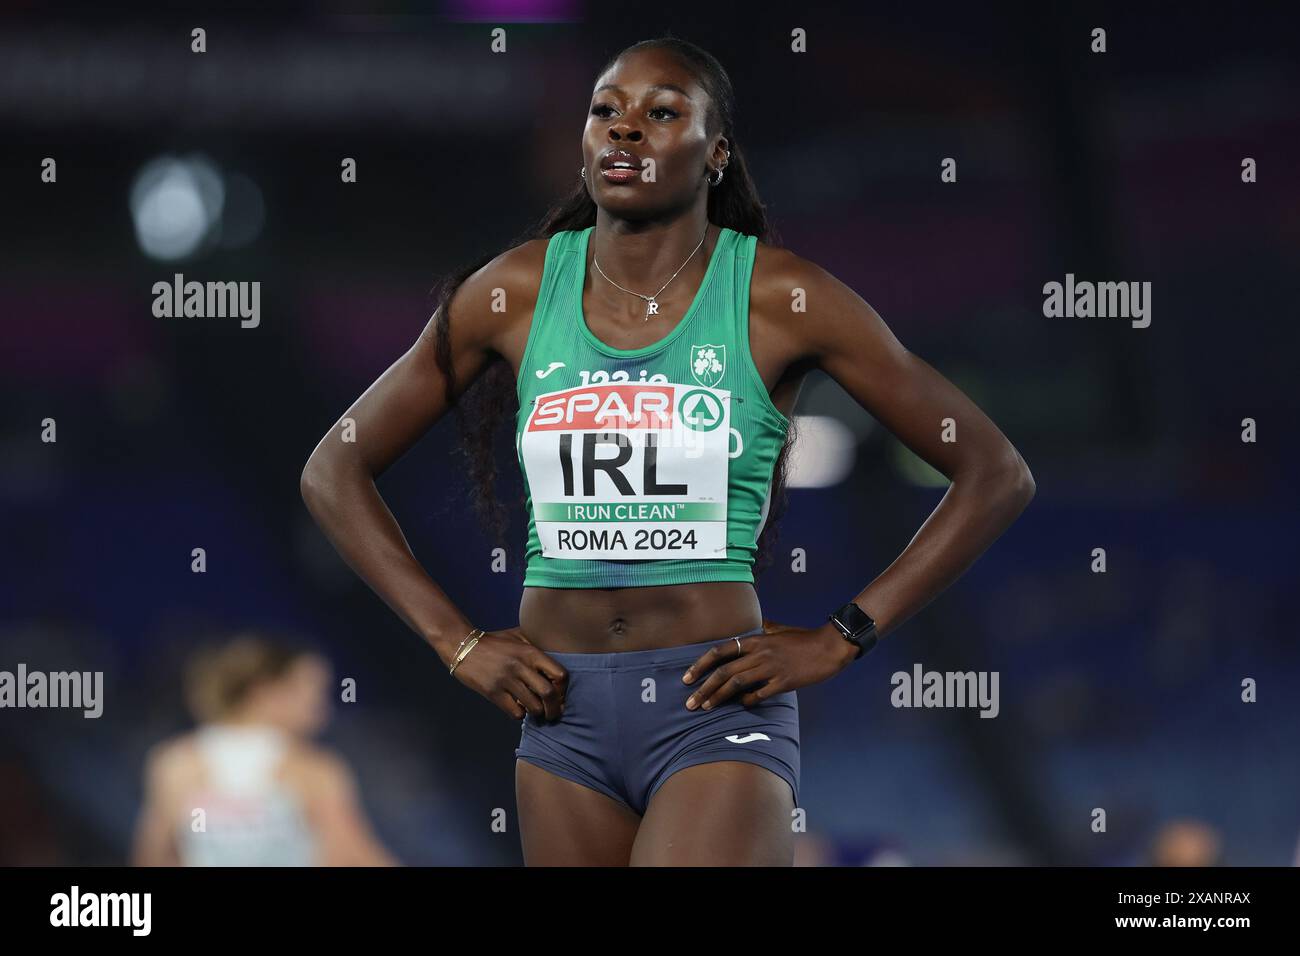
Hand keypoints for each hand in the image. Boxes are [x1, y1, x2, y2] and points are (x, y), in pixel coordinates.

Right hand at [448, 627, 567, 720]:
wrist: (462, 646)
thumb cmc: (494, 642)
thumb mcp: (518, 636)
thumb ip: (537, 646)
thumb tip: (557, 660)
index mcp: (530, 652)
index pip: (560, 675)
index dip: (563, 689)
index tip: (559, 695)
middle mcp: (521, 666)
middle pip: (549, 694)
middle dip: (555, 709)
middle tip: (553, 714)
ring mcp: (506, 680)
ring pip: (533, 707)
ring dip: (537, 713)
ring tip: (534, 711)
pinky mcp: (493, 692)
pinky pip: (515, 712)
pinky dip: (520, 714)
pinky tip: (517, 708)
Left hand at [681, 620, 857, 710]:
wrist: (829, 647)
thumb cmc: (804, 638)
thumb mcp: (780, 630)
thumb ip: (766, 629)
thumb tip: (759, 625)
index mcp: (755, 640)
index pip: (720, 651)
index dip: (701, 665)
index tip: (687, 678)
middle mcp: (760, 653)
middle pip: (724, 671)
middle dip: (704, 688)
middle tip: (690, 703)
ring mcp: (771, 668)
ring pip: (737, 684)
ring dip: (718, 697)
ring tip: (705, 708)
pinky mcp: (784, 682)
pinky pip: (760, 694)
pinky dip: (747, 702)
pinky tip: (741, 706)